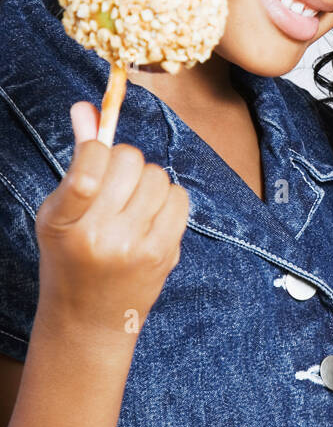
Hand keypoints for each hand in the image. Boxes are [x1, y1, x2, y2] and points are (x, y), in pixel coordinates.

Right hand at [34, 103, 189, 344]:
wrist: (88, 319)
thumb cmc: (69, 257)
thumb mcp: (59, 212)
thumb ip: (77, 159)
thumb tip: (86, 108)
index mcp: (64, 223)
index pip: (90, 164)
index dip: (98, 147)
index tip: (96, 156)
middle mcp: (101, 236)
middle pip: (130, 161)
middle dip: (123, 163)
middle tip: (114, 185)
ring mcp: (136, 247)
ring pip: (157, 176)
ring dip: (146, 181)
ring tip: (130, 203)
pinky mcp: (164, 253)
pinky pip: (179, 197)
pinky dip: (167, 199)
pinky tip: (150, 216)